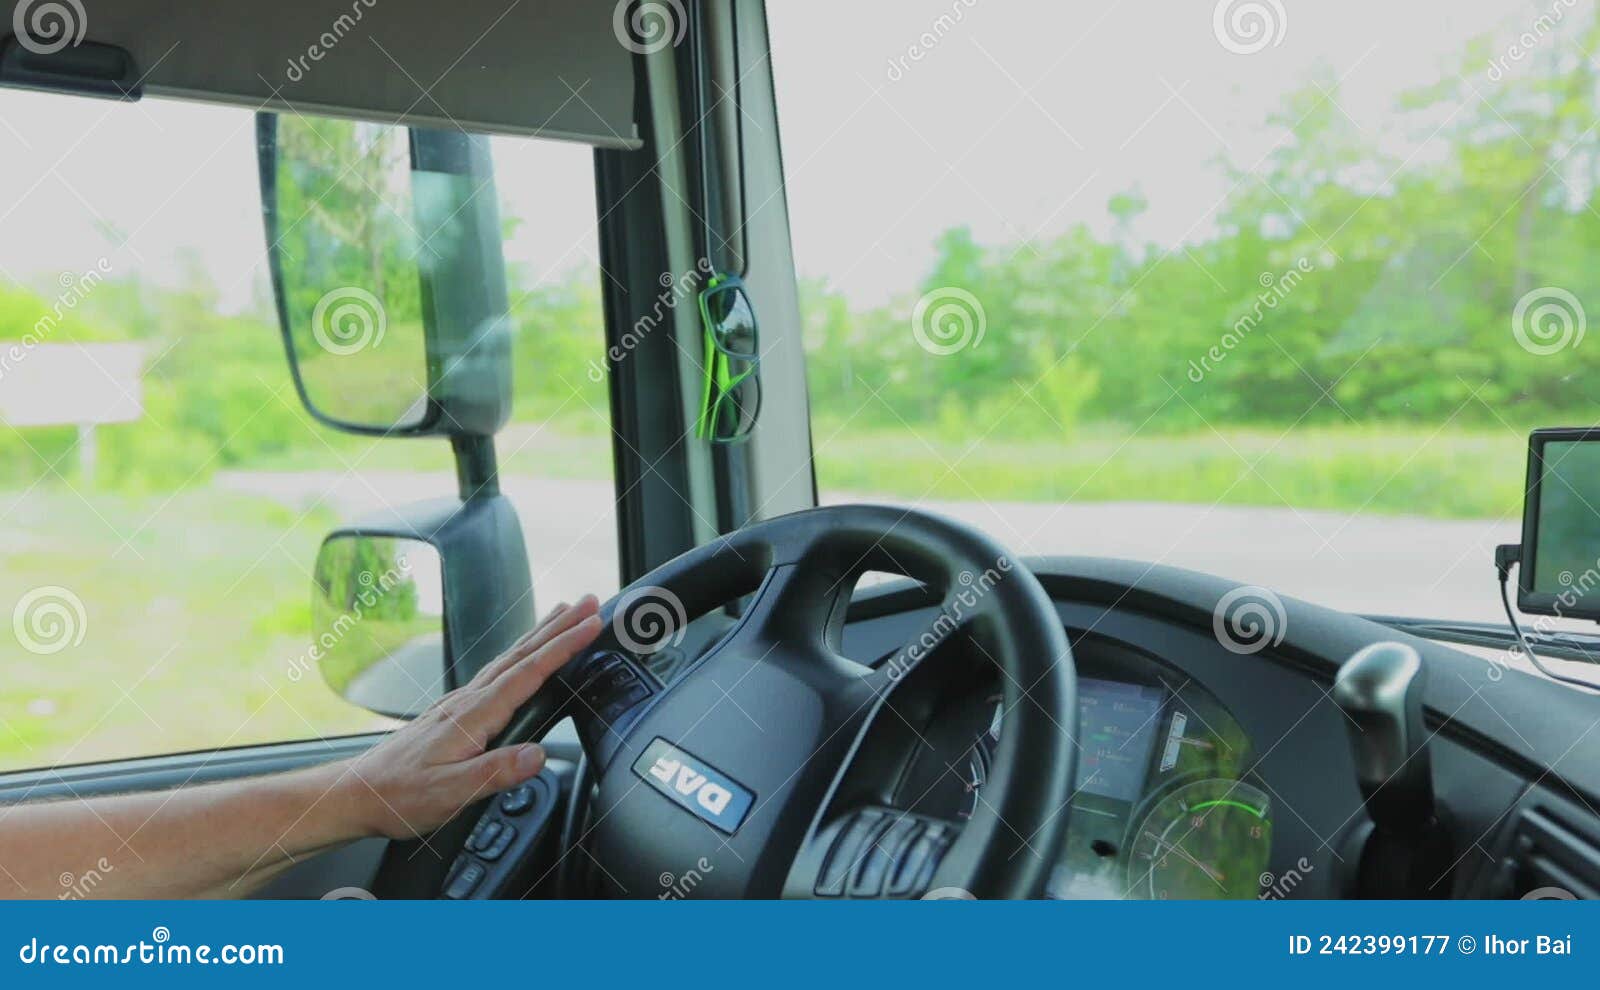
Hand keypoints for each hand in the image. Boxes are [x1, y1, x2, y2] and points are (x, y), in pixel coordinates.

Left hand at [341, 595, 601, 838]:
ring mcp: (461, 703)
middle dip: (560, 626)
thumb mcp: (450, 793)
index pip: (529, 672)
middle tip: (590, 602)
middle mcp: (469, 701)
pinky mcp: (457, 711)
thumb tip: (538, 755)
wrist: (359, 793)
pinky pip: (498, 672)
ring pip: (510, 659)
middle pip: (523, 654)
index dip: (563, 646)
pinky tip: (523, 656)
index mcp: (474, 715)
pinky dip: (521, 654)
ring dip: (542, 634)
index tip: (591, 624)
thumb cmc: (400, 796)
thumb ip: (495, 772)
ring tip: (564, 614)